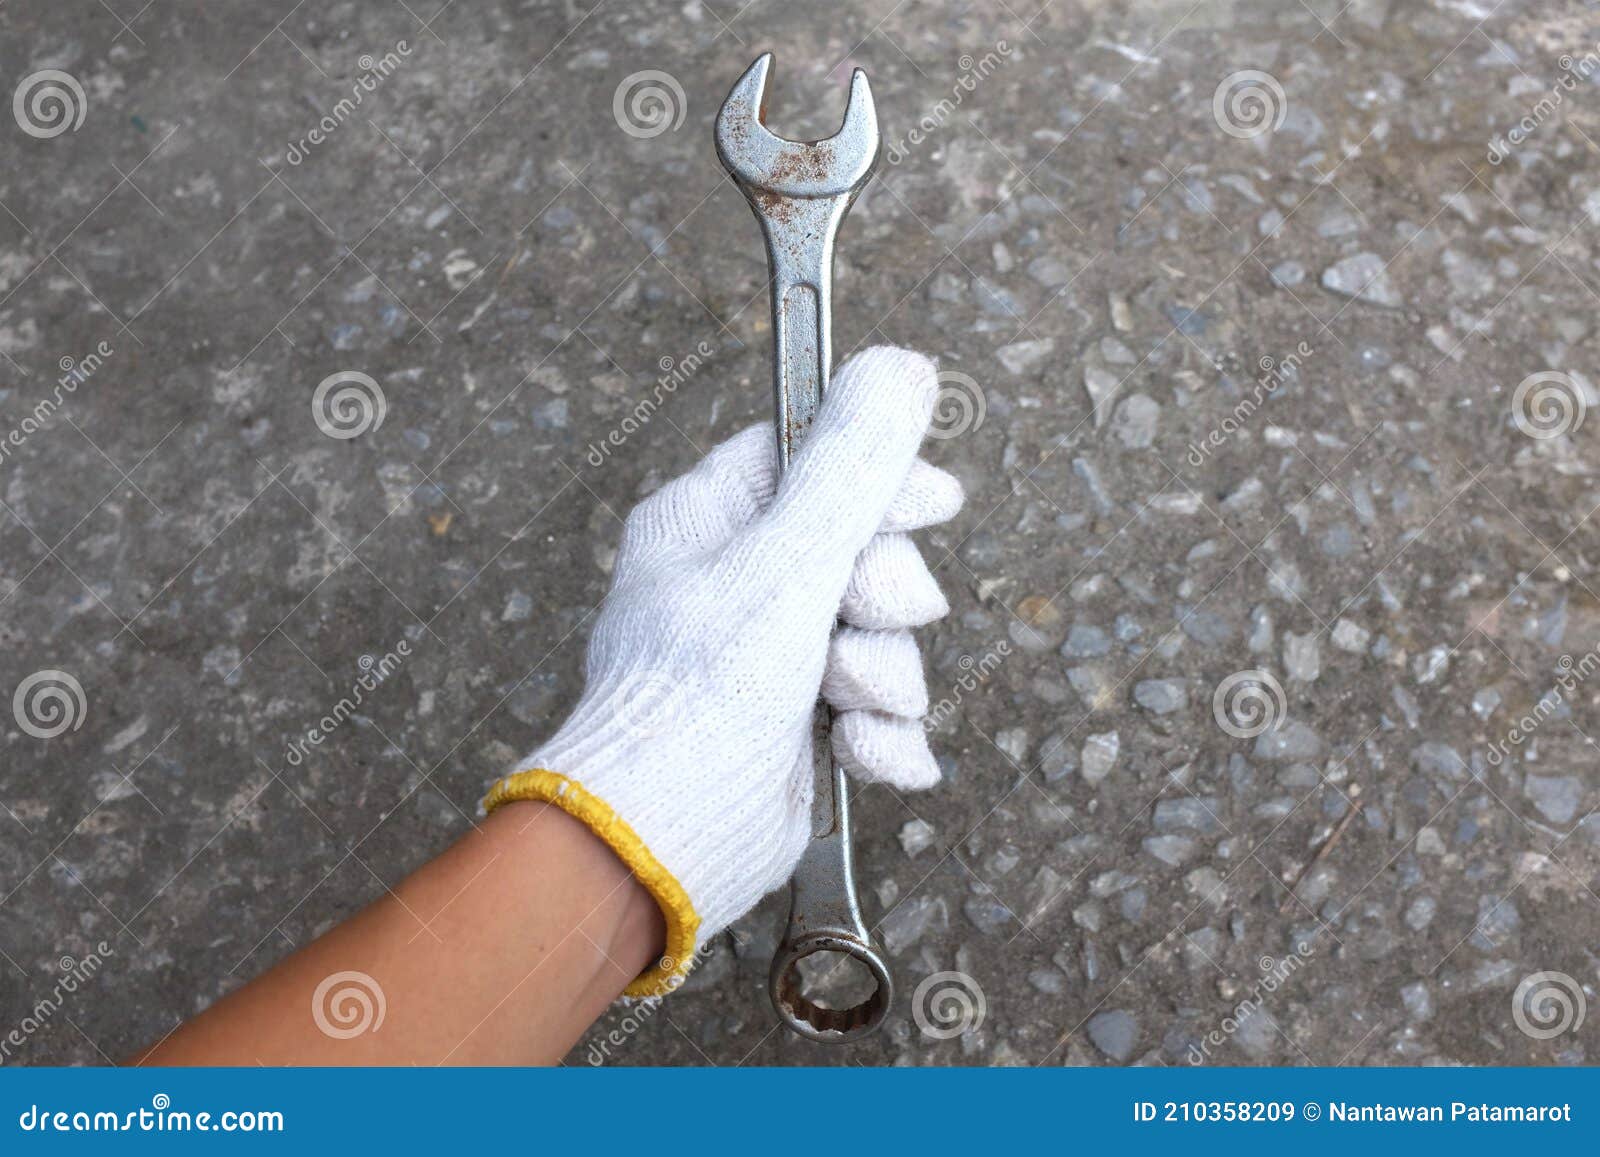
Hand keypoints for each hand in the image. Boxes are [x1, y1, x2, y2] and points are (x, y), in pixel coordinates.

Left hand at [485, 346, 962, 994]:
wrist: (664, 842)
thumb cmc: (696, 699)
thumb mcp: (784, 562)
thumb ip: (851, 466)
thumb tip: (901, 364)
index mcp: (707, 522)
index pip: (811, 457)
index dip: (879, 477)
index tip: (930, 501)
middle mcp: (738, 584)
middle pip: (864, 548)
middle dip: (882, 595)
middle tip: (861, 615)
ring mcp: (771, 660)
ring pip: (883, 638)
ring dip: (883, 675)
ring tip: (842, 701)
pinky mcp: (802, 730)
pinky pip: (881, 713)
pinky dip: (882, 738)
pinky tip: (861, 755)